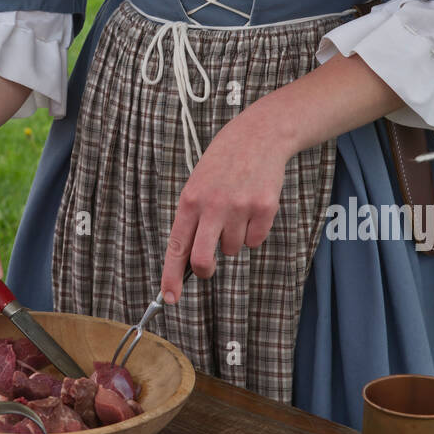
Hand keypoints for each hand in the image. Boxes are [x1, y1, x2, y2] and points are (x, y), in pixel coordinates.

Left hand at [160, 108, 290, 302]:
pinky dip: (253, 231)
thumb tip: (189, 258)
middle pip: (203, 259)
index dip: (170, 276)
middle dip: (204, 270)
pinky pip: (255, 241)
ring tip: (235, 209)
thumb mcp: (198, 183)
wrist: (258, 135)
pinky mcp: (264, 209)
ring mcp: (240, 208)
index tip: (169, 298)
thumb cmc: (223, 162)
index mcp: (190, 200)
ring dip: (233, 238)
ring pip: (232, 249)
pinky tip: (252, 207)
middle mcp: (213, 206)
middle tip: (207, 267)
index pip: (176, 246)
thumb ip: (193, 218)